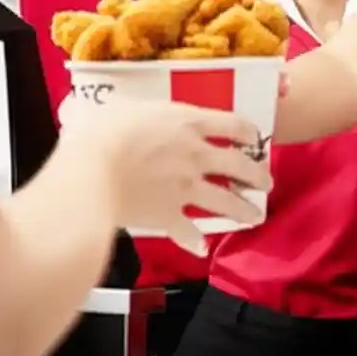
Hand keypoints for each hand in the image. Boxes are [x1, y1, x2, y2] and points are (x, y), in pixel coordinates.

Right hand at [58, 98, 271, 255]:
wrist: (90, 173)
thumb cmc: (99, 132)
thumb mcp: (116, 107)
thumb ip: (125, 111)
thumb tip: (108, 109)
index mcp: (186, 123)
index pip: (230, 124)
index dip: (248, 132)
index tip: (256, 139)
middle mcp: (194, 155)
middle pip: (238, 165)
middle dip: (257, 175)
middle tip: (266, 181)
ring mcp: (185, 186)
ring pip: (225, 200)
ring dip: (243, 209)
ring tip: (256, 216)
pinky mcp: (169, 214)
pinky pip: (187, 231)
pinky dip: (195, 241)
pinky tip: (202, 248)